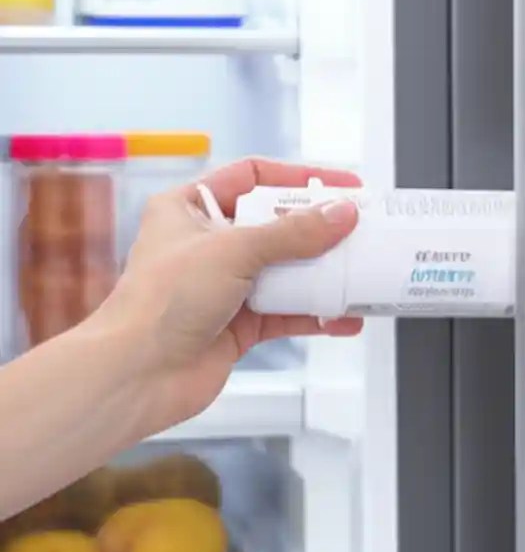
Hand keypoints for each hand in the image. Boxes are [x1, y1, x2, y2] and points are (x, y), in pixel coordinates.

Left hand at [92, 159, 363, 439]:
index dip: (298, 177)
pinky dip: (317, 314)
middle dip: (321, 230)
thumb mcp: (233, 250)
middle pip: (278, 225)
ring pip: (288, 270)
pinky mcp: (239, 324)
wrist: (136, 374)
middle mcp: (208, 243)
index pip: (253, 177)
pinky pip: (289, 312)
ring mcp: (225, 285)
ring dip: (324, 274)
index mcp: (190, 208)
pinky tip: (343, 317)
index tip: (341, 184)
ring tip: (361, 272)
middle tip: (361, 228)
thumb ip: (293, 233)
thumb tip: (342, 214)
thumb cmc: (160, 301)